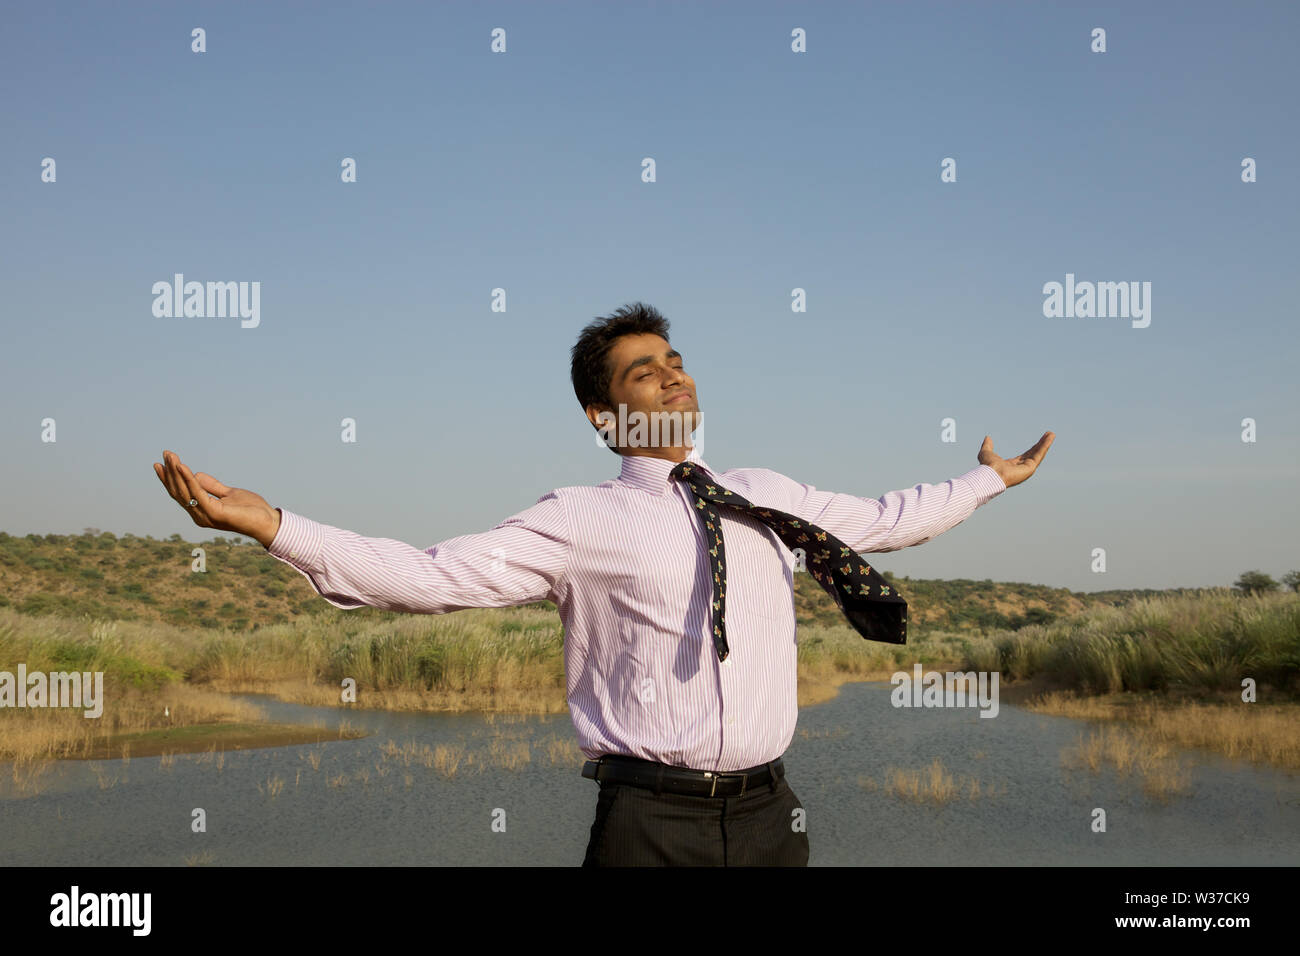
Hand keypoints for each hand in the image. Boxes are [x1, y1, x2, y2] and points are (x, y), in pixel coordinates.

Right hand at [153, 450, 280, 546]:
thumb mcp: (228, 493)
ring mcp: (205, 515)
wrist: (267, 521)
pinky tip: (183, 467)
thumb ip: (212, 486)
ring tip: (171, 456)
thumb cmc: (251, 509)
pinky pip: (198, 493)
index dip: (169, 479)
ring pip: (185, 491)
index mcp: (201, 511)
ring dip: (176, 472)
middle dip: (170, 472)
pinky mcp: (214, 513)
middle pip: (179, 492)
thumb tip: (195, 475)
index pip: (180, 493)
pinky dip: (189, 479)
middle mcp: (199, 515)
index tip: (161, 463)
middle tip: (165, 453)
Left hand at [977, 431, 1054, 488]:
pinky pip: (1039, 455)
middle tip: (1049, 435)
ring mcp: (1027, 469)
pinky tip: (1049, 438)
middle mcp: (1021, 468)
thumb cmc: (987, 466)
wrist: (991, 474)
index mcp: (1012, 465)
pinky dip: (1045, 446)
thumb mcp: (986, 452)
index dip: (1033, 448)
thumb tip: (988, 437)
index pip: (1026, 455)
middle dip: (1042, 444)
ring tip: (1052, 434)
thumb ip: (987, 445)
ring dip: (1045, 444)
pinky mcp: (1030, 468)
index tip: (1040, 441)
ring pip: (1038, 454)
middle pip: (1034, 454)